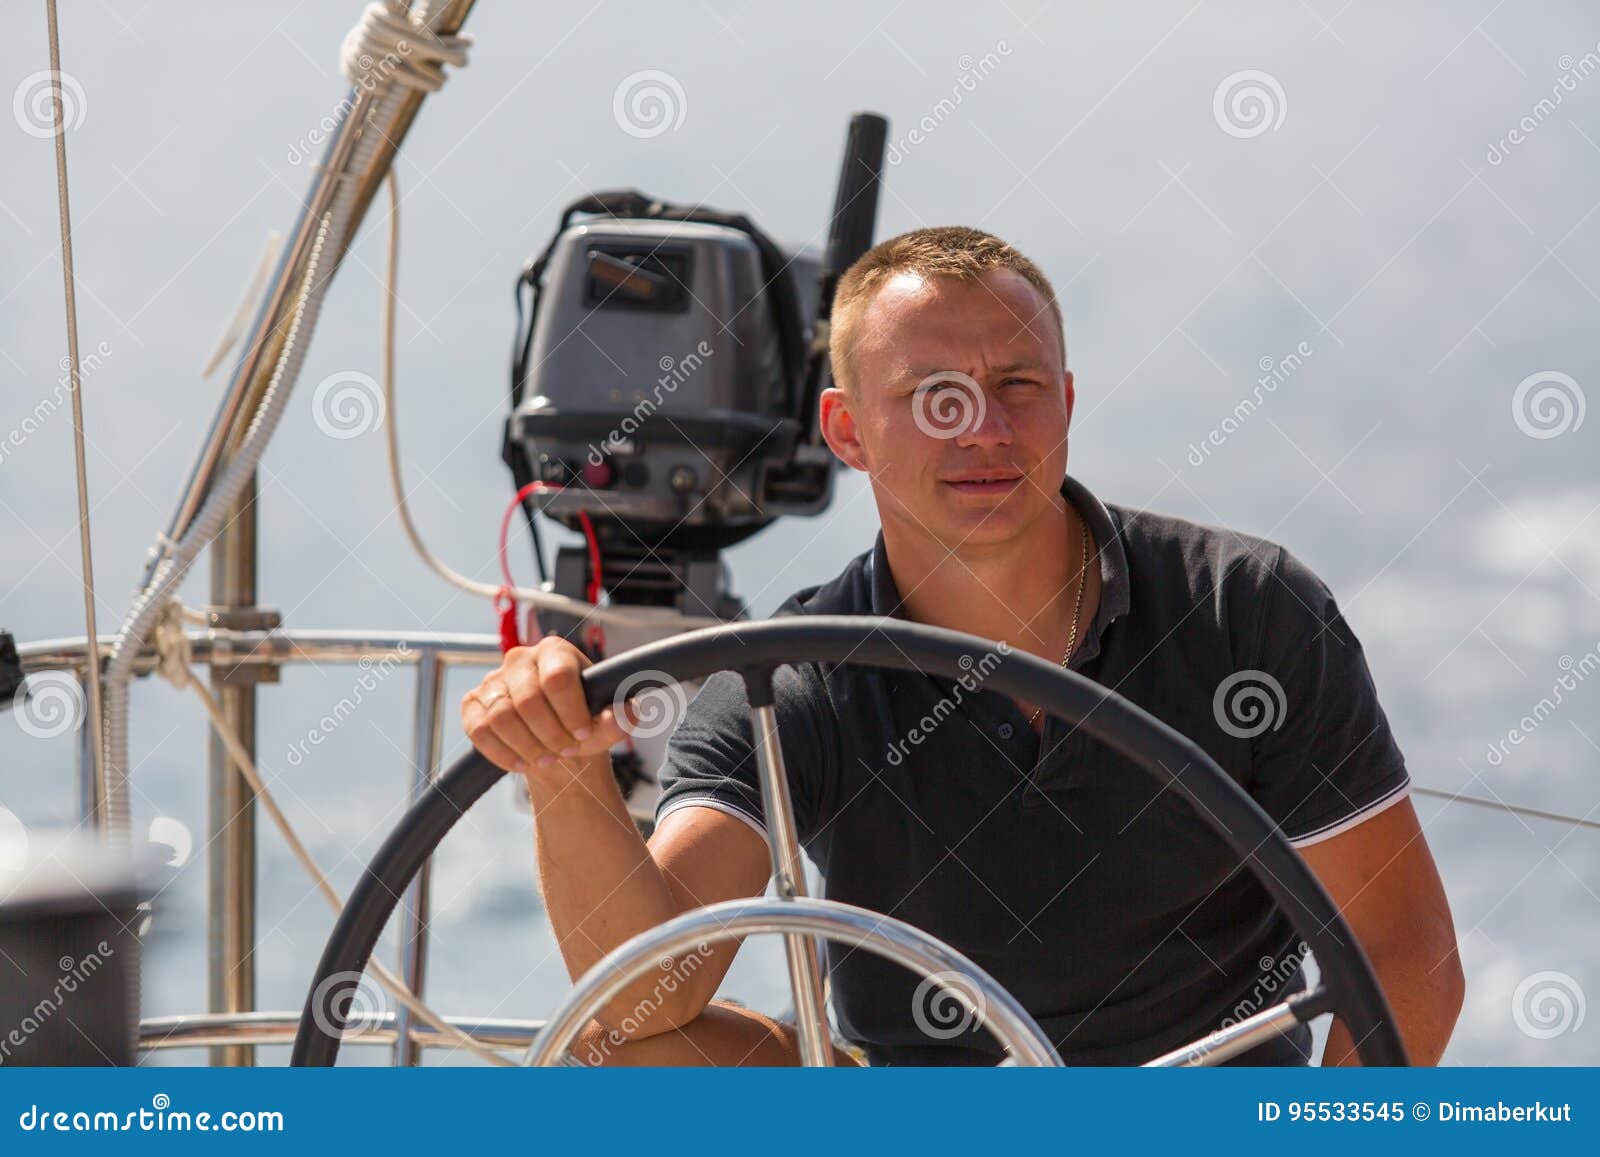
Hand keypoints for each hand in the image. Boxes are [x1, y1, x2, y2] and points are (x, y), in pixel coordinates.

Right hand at [462, 636, 630, 777]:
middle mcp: (520, 658)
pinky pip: (479, 730)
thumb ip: (622, 716)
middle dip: (550, 734)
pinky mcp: (473, 704)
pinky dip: (501, 753)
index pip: (557, 678)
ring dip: (526, 746)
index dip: (571, 711)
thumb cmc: (584, 724)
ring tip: (546, 759)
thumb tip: (622, 714)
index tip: (583, 734)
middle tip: (566, 751)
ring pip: (501, 717)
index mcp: (555, 651)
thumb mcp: (610, 722)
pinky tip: (522, 763)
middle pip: (528, 701)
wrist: (557, 742)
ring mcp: (493, 680)